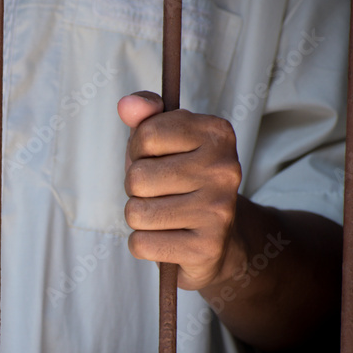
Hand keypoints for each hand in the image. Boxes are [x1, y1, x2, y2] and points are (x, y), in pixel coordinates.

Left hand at [117, 91, 244, 290]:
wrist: (218, 241)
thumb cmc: (181, 183)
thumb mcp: (164, 143)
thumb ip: (146, 117)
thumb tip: (127, 104)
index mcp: (217, 134)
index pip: (147, 134)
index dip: (138, 150)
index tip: (155, 159)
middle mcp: (225, 169)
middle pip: (137, 177)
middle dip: (136, 189)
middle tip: (161, 194)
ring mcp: (219, 210)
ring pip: (136, 213)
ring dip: (139, 219)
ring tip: (164, 217)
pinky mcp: (206, 248)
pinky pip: (141, 244)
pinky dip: (144, 245)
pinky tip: (167, 240)